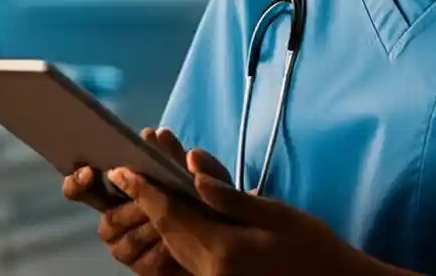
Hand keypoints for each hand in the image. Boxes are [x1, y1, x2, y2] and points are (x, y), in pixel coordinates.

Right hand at [62, 128, 230, 274]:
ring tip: (173, 222)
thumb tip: (157, 133)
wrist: (227, 237)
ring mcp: (127, 247)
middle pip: (108, 219)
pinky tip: (178, 244)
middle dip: (134, 211)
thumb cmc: (207, 201)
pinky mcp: (143, 268)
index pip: (83, 187)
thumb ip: (177, 154)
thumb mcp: (200, 174)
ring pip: (125, 242)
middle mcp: (117, 219)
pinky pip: (144, 261)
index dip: (76, 182)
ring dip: (151, 229)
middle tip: (154, 204)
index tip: (88, 172)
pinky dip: (164, 251)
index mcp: (121, 191)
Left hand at [106, 165, 380, 275]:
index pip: (172, 215)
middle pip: (166, 232)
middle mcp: (211, 271)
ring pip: (173, 245)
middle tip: (126, 171)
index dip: (145, 190)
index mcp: (224, 251)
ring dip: (158, 215)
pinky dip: (176, 231)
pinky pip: (187, 255)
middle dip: (145, 200)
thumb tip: (193, 169)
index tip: (122, 170)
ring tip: (145, 185)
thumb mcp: (275, 214)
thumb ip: (230, 196)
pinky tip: (174, 212)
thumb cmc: (313, 247)